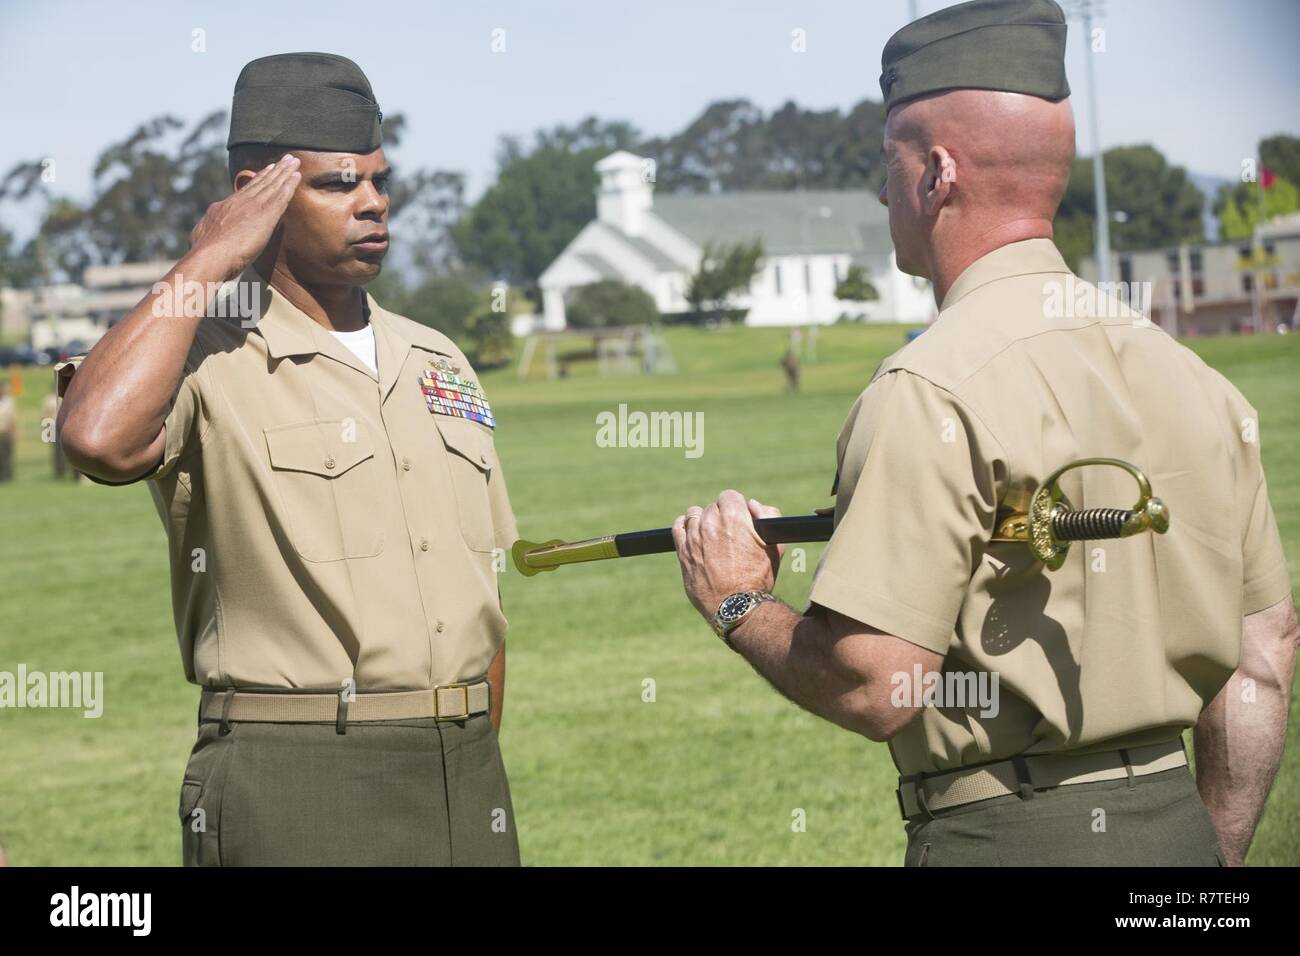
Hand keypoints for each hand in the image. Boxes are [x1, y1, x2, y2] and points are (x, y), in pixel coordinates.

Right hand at [188, 154, 300, 280]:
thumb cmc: (204, 253)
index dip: (259, 179)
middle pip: (262, 183)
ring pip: (272, 186)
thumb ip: (208, 229)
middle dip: (276, 170)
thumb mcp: (202, 234)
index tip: (269, 169)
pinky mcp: (265, 216)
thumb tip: (203, 230)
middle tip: (287, 159)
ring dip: (285, 173)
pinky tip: (296, 176)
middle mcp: (240, 202)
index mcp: (225, 207)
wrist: (210, 255)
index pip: (246, 190)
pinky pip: (280, 197)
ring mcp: (252, 207)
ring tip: (294, 161)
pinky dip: (289, 186)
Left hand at [671, 489, 782, 620]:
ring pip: (694, 514)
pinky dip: (685, 526)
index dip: (736, 508)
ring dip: (703, 521)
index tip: (739, 520)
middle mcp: (711, 522)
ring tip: (712, 537)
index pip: (730, 496)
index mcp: (734, 516)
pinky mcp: (683, 551)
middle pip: (712, 507)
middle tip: (729, 535)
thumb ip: (768, 516)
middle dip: (721, 517)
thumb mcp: (774, 544)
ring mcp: (694, 537)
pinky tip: (692, 533)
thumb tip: (752, 505)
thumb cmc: (759, 577)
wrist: (737, 606)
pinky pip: (678, 527)